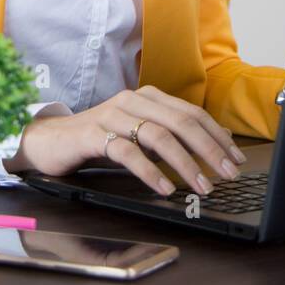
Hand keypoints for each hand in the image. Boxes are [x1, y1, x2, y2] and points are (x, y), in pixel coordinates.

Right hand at [4, 85, 246, 196]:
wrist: (48, 140)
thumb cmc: (97, 139)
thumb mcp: (137, 135)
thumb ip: (166, 137)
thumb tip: (209, 151)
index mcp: (147, 97)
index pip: (192, 113)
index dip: (217, 136)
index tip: (235, 158)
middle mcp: (132, 100)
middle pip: (181, 122)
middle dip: (209, 149)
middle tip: (227, 174)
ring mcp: (112, 115)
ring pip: (158, 135)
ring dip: (185, 163)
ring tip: (201, 186)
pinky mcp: (93, 134)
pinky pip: (128, 151)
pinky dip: (150, 171)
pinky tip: (164, 188)